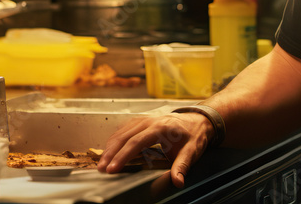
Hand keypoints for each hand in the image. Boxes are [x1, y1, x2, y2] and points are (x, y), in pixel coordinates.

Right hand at [97, 111, 213, 187]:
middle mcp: (150, 120)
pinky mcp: (141, 121)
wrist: (198, 120)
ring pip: (121, 132)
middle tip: (101, 169)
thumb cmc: (194, 135)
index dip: (123, 156)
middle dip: (111, 153)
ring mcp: (144, 119)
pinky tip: (109, 150)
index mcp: (161, 127)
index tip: (113, 168)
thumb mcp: (192, 151)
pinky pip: (124, 129)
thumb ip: (182, 166)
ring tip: (102, 163)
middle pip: (124, 136)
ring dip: (110, 147)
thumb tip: (177, 182)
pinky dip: (114, 140)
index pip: (136, 142)